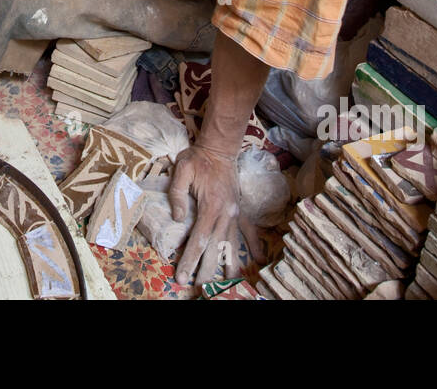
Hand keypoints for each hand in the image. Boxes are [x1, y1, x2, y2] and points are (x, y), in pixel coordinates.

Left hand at [169, 143, 263, 285]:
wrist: (219, 148)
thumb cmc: (197, 158)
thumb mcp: (181, 170)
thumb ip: (177, 194)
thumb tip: (178, 218)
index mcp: (211, 206)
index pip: (199, 240)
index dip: (189, 260)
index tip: (181, 276)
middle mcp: (227, 214)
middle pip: (216, 248)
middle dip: (206, 270)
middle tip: (199, 288)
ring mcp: (235, 213)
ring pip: (232, 244)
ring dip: (230, 264)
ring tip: (228, 283)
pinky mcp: (240, 210)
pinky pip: (248, 230)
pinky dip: (255, 245)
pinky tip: (259, 259)